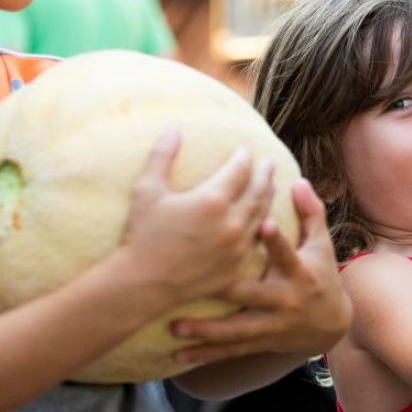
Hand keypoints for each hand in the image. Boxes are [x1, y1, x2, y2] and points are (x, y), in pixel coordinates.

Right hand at [121, 130, 274, 306]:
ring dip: (267, 198)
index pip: (239, 170)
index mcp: (212, 200)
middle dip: (264, 174)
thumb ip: (162, 156)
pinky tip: (262, 221)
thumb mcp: (147, 189)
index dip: (244, 157)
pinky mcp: (237, 266)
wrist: (143, 283)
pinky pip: (257, 242)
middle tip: (268, 163)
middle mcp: (232, 222)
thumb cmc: (142, 234)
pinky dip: (262, 226)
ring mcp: (238, 247)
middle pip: (258, 191)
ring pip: (262, 216)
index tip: (245, 150)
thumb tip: (174, 128)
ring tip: (269, 186)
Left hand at [170, 179, 351, 365]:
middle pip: (253, 295)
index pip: (287, 253)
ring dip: (206, 331)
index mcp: (299, 273)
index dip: (277, 240)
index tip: (262, 223)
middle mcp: (286, 301)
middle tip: (197, 283)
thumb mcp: (322, 245)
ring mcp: (272, 325)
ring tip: (176, 328)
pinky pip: (231, 351)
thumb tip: (297, 180)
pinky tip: (179, 357)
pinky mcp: (261, 342)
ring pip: (237, 330)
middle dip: (226, 291)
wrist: (332, 326)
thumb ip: (310, 213)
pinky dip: (206, 355)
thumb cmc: (321, 274)